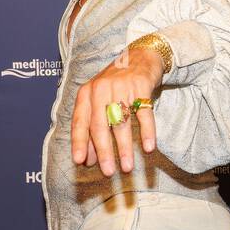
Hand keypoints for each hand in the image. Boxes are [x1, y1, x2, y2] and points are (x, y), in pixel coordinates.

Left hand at [71, 46, 163, 176]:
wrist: (140, 56)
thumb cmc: (116, 85)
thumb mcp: (99, 101)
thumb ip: (92, 127)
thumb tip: (88, 160)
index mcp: (86, 93)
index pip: (80, 122)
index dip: (79, 143)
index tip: (80, 162)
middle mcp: (101, 89)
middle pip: (100, 125)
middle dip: (104, 151)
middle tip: (108, 172)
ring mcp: (121, 87)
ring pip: (122, 123)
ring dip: (125, 148)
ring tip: (128, 167)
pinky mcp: (141, 86)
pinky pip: (144, 114)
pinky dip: (147, 132)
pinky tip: (149, 148)